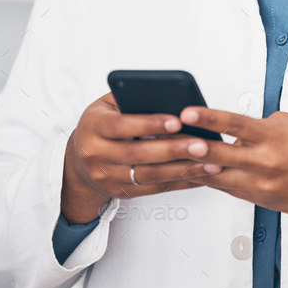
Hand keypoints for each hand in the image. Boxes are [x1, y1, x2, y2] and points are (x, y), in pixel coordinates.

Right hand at [61, 93, 223, 223]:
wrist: (78, 162)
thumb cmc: (102, 123)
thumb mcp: (108, 104)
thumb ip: (132, 97)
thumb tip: (170, 94)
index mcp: (94, 126)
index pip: (122, 125)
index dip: (149, 123)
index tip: (177, 120)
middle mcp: (97, 154)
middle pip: (139, 154)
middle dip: (174, 149)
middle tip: (203, 144)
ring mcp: (107, 177)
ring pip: (149, 175)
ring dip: (182, 169)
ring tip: (209, 161)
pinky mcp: (119, 192)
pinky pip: (153, 188)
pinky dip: (178, 182)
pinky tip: (199, 175)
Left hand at [178, 106, 287, 220]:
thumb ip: (264, 125)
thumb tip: (240, 130)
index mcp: (274, 137)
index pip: (234, 123)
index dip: (208, 118)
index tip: (188, 112)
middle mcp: (265, 162)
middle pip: (218, 153)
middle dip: (189, 144)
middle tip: (167, 136)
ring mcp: (261, 184)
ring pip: (217, 175)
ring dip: (193, 165)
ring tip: (170, 156)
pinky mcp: (261, 200)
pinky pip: (228, 188)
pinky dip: (211, 178)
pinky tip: (195, 171)